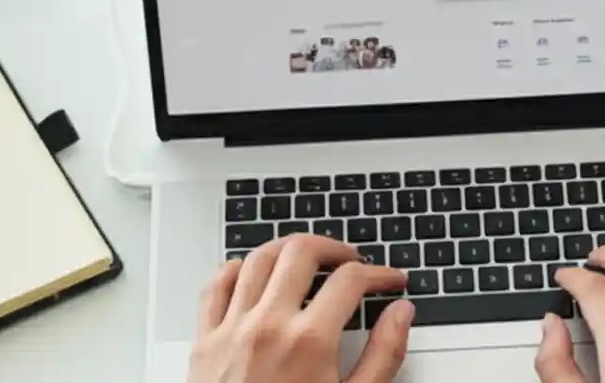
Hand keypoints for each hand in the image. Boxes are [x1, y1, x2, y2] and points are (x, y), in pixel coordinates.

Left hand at [189, 234, 414, 382]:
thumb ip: (383, 356)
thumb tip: (401, 315)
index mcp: (309, 342)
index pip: (351, 280)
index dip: (380, 273)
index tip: (391, 282)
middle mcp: (267, 325)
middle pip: (302, 252)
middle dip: (335, 248)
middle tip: (353, 261)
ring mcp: (231, 330)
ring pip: (258, 258)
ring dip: (289, 249)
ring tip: (309, 257)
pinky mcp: (203, 342)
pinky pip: (217, 286)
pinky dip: (237, 268)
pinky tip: (253, 272)